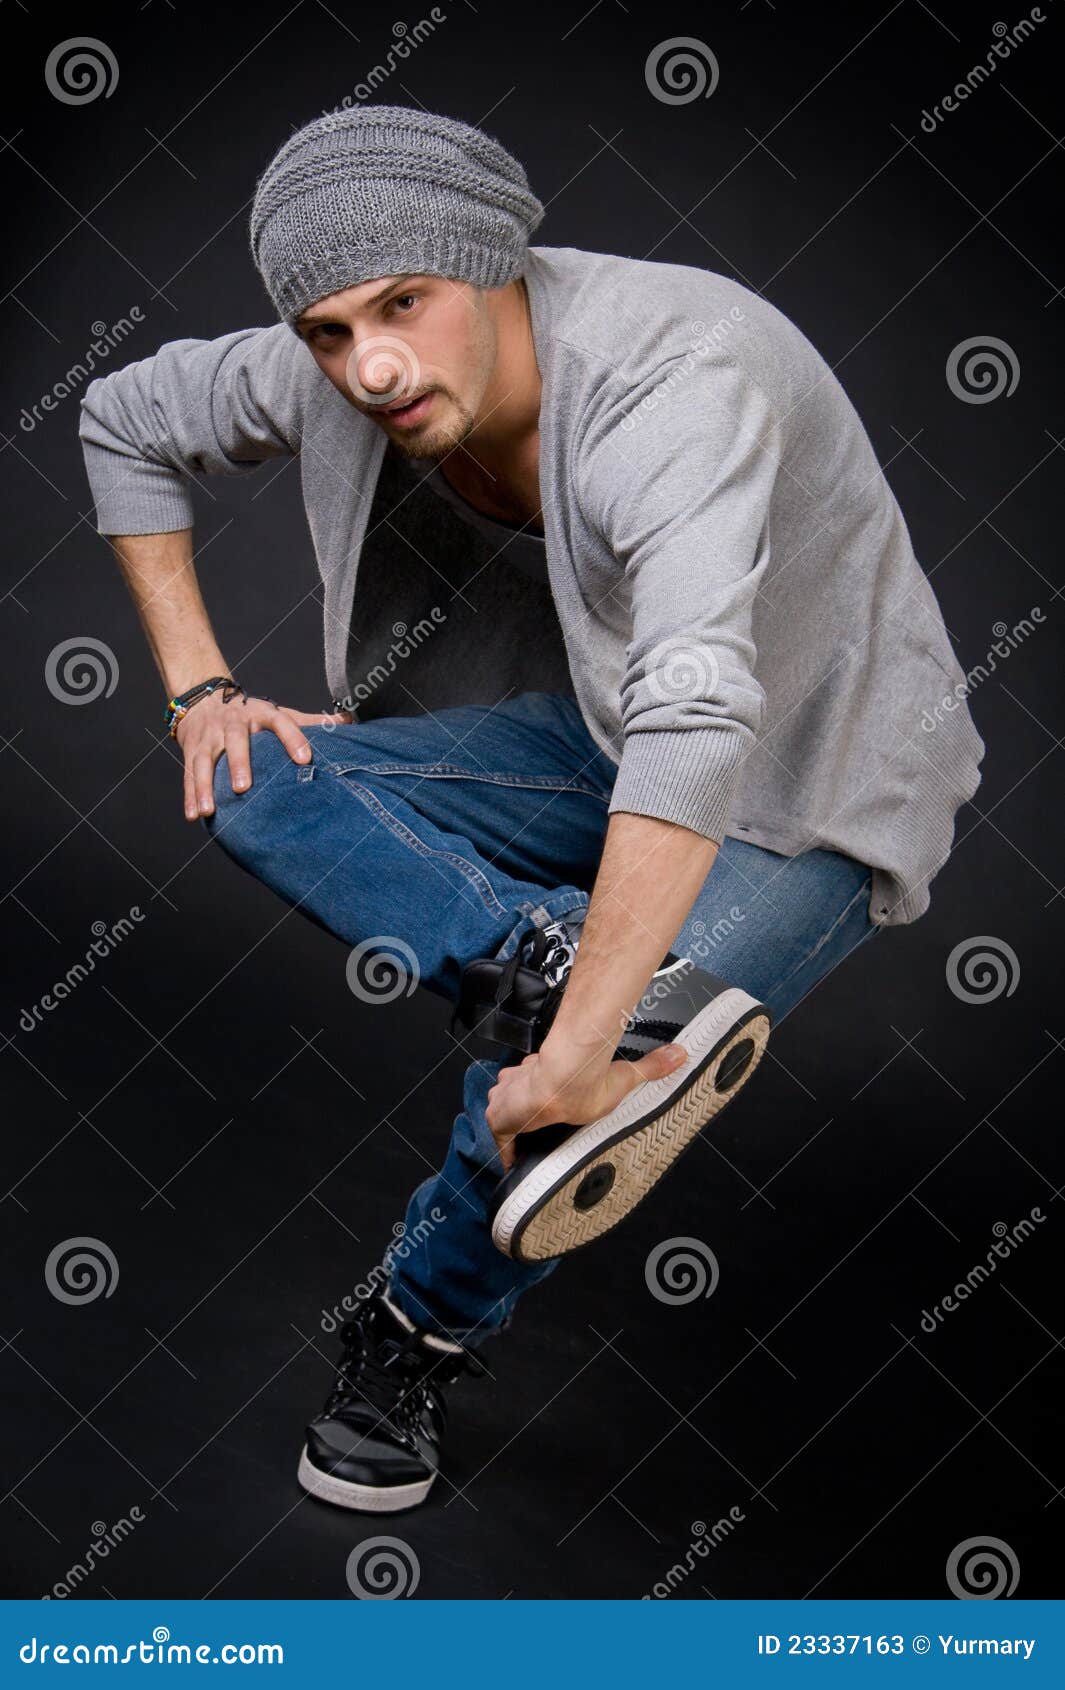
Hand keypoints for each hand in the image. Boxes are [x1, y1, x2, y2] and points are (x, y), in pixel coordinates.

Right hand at [175, 692, 353, 820]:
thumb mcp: (279, 713)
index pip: (280, 722)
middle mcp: (234, 723)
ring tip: (210, 810)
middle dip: (238, 763)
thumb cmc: (250, 714)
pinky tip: (194, 816)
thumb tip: (350, 722)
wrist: (202, 698)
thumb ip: (311, 722)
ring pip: (205, 760)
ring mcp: (210, 737)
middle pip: (236, 741)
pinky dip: (190, 795)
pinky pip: (189, 773)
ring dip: (205, 786)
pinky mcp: (191, 750)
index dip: (293, 738)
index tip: (304, 759)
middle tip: (242, 787)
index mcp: (261, 714)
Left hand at [485, 1039, 686, 1171]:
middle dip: (522, 1109)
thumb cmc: (588, 1080)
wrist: (564, 1081)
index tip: (544, 1107)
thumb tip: (681, 1054)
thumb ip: (651, 1066)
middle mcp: (519, 1079)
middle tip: (537, 1127)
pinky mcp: (499, 1117)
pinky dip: (508, 1154)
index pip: (532, 1080)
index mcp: (542, 1069)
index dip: (536, 1093)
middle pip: (514, 1096)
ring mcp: (506, 1097)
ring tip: (527, 1148)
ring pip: (505, 1112)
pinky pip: (501, 1141)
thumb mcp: (623, 1075)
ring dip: (514, 1126)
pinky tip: (517, 1168)